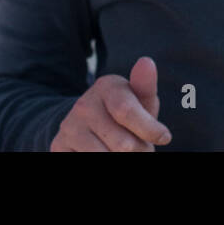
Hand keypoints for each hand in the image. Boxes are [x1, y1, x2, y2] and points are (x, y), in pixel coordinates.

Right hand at [50, 56, 171, 150]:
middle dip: (138, 150)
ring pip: (106, 158)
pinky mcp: (59, 147)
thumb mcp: (138, 101)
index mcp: (105, 86)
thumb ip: (145, 86)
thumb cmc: (123, 115)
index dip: (150, 129)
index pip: (127, 111)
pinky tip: (101, 151)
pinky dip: (102, 162)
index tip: (164, 137)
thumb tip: (146, 62)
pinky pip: (88, 162)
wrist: (87, 128)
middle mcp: (83, 105)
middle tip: (137, 145)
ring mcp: (69, 127)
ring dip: (121, 160)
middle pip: (123, 144)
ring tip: (120, 150)